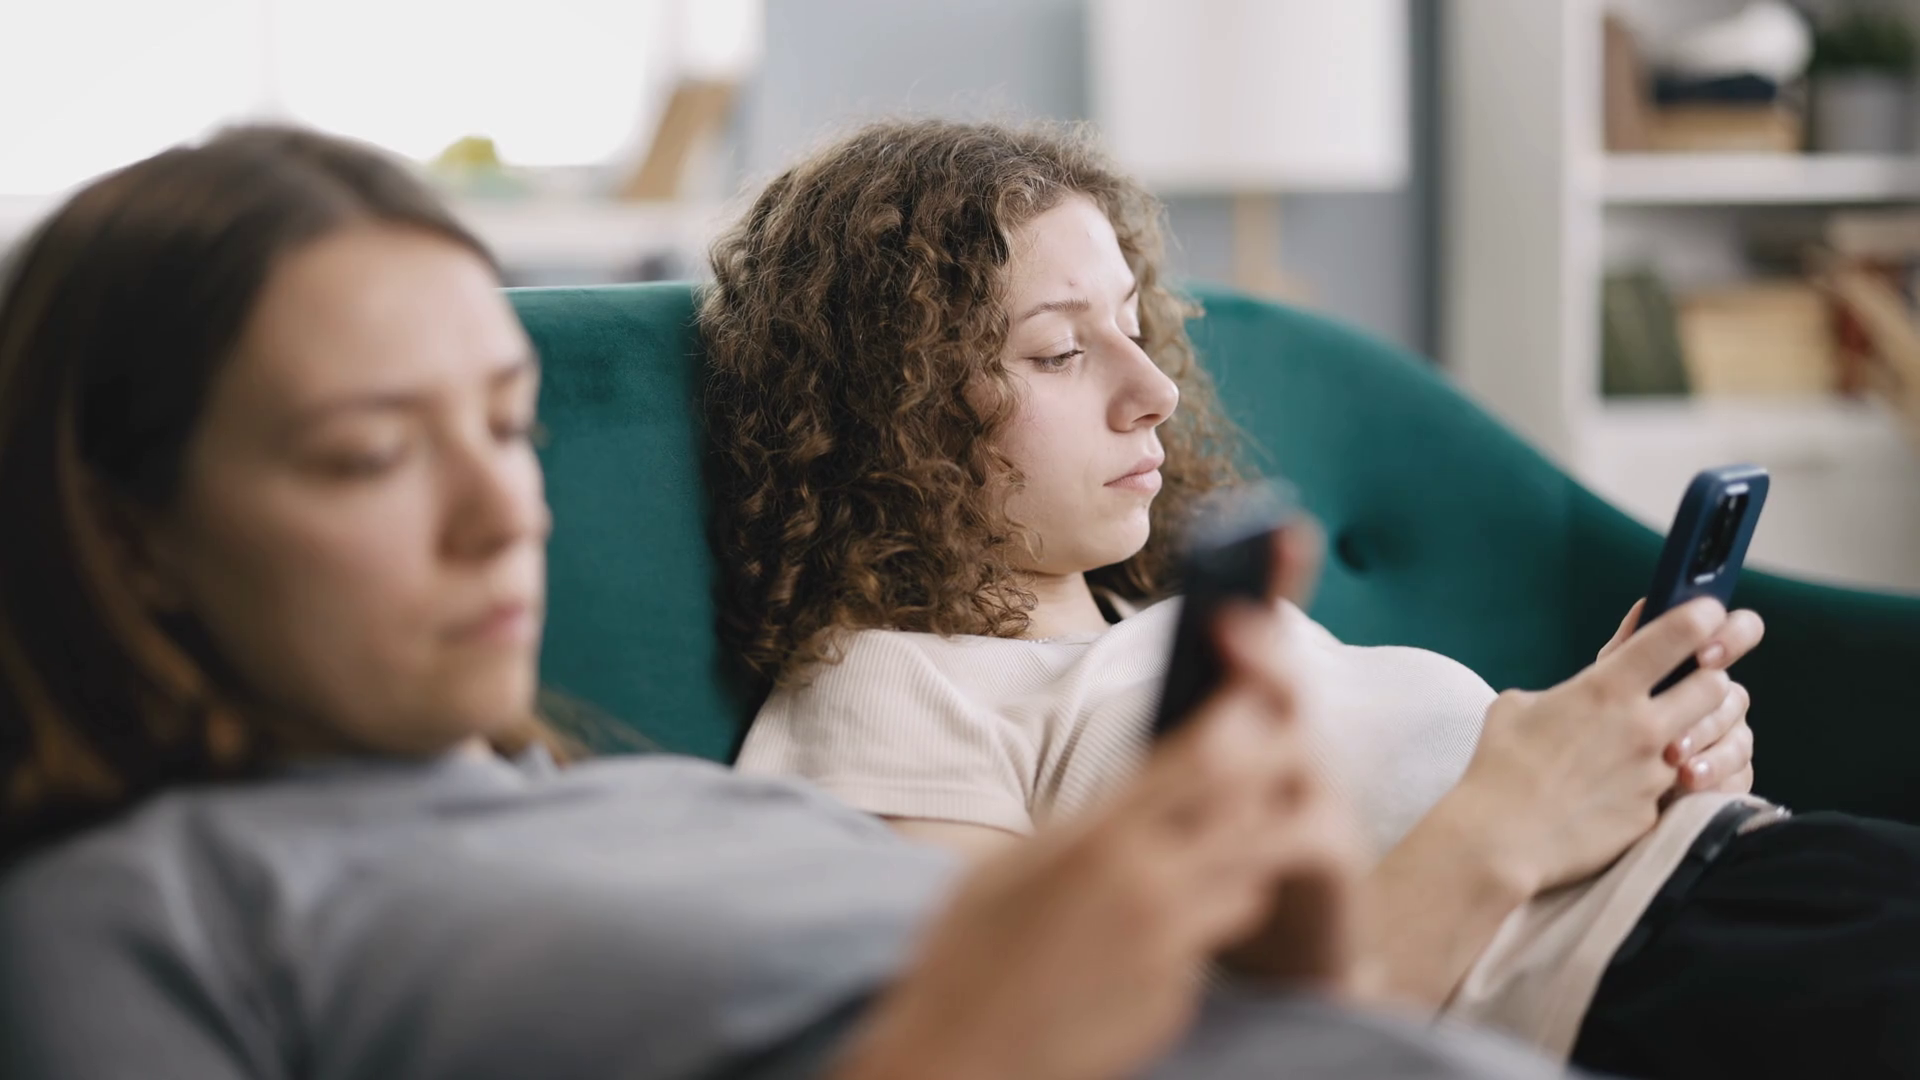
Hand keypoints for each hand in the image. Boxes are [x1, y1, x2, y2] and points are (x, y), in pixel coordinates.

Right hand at [842, 603, 1333, 1079]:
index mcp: (1100, 842)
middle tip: (1281, 751)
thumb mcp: (1014, 863)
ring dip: (1243, 858)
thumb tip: (1139, 796)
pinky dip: (1197, 926)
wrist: (959, 1059)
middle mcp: (1150, 891)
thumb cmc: (964, 951)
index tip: (1255, 698)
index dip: (1240, 720)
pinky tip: (1148, 931)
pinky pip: (1209, 944)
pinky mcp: (1177, 1001)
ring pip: (1250, 882)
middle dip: (1273, 774)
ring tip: (1206, 847)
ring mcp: (1171, 951)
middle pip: (1253, 810)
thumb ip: (1088, 825)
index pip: (1204, 758)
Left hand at [1212, 532, 1366, 993]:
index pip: (1264, 646)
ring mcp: (1321, 807)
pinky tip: (1238, 824)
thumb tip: (1164, 659)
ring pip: (1299, 754)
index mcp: (1257, 726)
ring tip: (1216, 722)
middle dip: (1261, 648)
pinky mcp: (1330, 867)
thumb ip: (1181, 732)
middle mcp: (1298, 755)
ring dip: (1261, 731)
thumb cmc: (1214, 864)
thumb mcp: (1185, 789)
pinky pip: (1309, 835)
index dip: (1275, 588)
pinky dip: (1274, 827)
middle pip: (1287, 688)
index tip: (1278, 530)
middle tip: (1223, 619)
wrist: (1266, 964)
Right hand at [1449, 598, 1757, 893]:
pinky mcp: (1653, 813)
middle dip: (1707, 682)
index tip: (1706, 612)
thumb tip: (1571, 699)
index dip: (1701, 616)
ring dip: (1692, 734)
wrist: (1501, 838)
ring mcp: (1654, 773)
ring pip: (1704, 740)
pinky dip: (1660, 784)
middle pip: (1715, 686)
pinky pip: (1673, 789)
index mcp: (1607, 688)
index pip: (1677, 634)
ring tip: (1663, 741)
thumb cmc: (1500, 765)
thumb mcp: (1517, 706)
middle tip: (1686, 687)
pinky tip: (1625, 791)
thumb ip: (1562, 693)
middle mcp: (1643, 726)